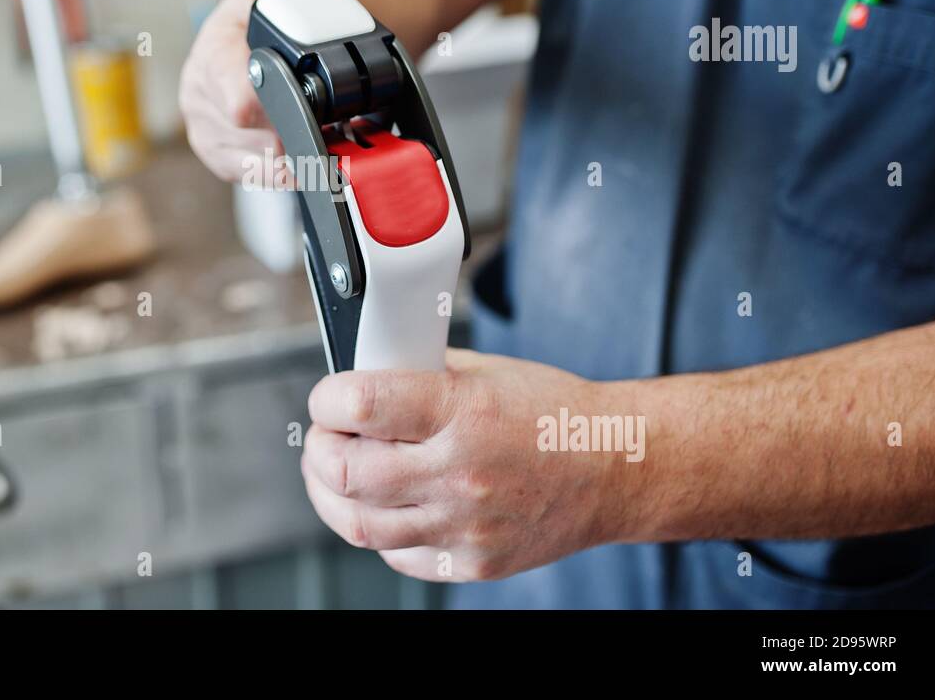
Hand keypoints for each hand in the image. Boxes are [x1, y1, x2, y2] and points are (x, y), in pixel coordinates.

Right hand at [178, 0, 322, 182]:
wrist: (274, 39)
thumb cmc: (278, 16)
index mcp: (212, 51)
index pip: (234, 96)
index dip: (272, 109)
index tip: (308, 110)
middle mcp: (200, 95)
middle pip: (255, 136)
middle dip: (298, 128)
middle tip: (333, 114)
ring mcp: (209, 132)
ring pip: (263, 162)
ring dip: (298, 150)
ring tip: (323, 126)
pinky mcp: (225, 160)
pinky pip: (262, 179)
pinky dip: (293, 169)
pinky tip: (311, 150)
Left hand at [300, 348, 633, 581]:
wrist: (616, 469)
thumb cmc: (552, 414)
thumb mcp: (484, 372)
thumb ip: (419, 374)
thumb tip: (361, 375)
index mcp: (463, 412)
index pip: (361, 406)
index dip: (327, 399)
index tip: (327, 397)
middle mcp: (461, 472)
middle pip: (346, 471)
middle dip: (319, 449)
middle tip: (324, 436)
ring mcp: (465, 525)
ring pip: (359, 524)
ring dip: (330, 493)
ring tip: (334, 472)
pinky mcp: (471, 562)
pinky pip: (396, 554)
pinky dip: (375, 528)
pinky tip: (380, 505)